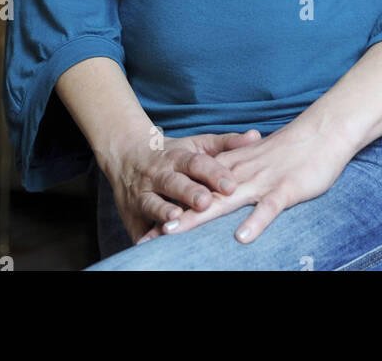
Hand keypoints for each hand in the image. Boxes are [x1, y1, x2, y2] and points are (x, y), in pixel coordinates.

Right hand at [101, 128, 262, 245]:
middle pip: (175, 183)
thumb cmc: (173, 154)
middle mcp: (158, 174)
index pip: (197, 163)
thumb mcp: (197, 145)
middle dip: (189, 192)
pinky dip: (144, 236)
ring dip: (163, 210)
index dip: (214, 173)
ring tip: (176, 218)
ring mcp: (142, 193)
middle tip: (206, 202)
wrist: (126, 154)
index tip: (232, 185)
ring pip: (152, 202)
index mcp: (177, 157)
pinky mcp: (132, 214)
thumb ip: (226, 144)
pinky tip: (150, 245)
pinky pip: (138, 226)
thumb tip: (255, 136)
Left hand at [134, 117, 354, 244]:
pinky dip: (255, 222)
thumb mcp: (256, 163)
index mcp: (232, 169)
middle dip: (174, 218)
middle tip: (149, 237)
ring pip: (223, 202)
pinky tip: (242, 238)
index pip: (195, 190)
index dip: (173, 209)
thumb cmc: (291, 152)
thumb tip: (220, 197)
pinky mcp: (285, 189)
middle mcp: (240, 175)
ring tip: (173, 233)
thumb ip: (236, 177)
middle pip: (200, 198)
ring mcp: (261, 181)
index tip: (150, 229)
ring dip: (197, 218)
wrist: (321, 132)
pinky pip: (268, 208)